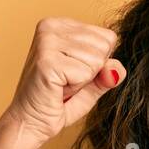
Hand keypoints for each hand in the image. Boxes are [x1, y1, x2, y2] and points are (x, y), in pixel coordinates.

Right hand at [4, 17, 126, 145]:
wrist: (30, 123)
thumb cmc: (57, 102)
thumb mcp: (92, 84)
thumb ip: (110, 72)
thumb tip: (117, 68)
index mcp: (61, 24)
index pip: (108, 37)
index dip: (98, 63)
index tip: (73, 72)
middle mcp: (51, 26)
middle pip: (105, 46)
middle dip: (91, 72)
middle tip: (66, 81)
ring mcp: (47, 41)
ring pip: (97, 60)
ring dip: (83, 81)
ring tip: (61, 85)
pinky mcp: (47, 60)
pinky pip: (86, 73)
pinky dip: (76, 88)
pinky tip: (57, 89)